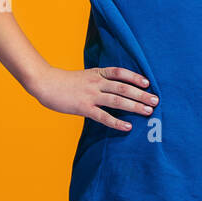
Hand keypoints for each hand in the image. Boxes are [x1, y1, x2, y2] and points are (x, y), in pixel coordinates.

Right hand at [30, 65, 157, 131]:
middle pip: (123, 88)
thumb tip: (114, 87)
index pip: (120, 72)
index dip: (135, 77)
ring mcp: (90, 95)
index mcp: (97, 73)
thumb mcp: (85, 76)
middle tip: (156, 100)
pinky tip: (127, 127)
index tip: (147, 83)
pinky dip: (117, 122)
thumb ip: (99, 81)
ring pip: (117, 101)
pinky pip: (103, 116)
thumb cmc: (65, 82)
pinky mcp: (84, 108)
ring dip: (134, 106)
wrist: (45, 84)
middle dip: (141, 94)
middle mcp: (96, 83)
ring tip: (148, 112)